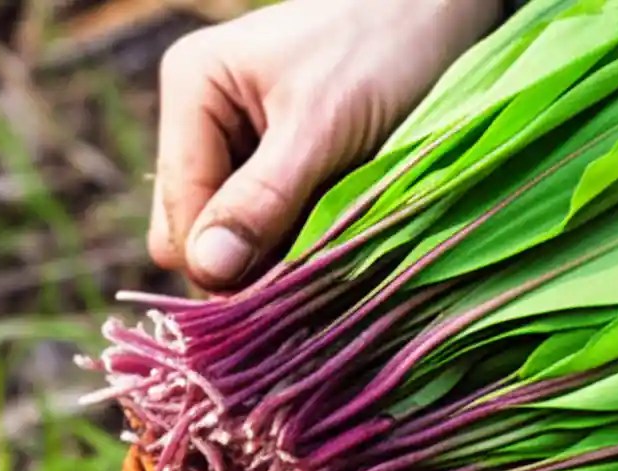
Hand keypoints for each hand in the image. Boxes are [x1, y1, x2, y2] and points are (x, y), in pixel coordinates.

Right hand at [149, 0, 499, 291]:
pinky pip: (274, 227)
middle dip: (249, 260)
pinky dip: (304, 240)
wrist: (439, 16)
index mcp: (192, 91)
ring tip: (336, 239)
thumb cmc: (382, 50)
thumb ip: (263, 199)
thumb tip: (205, 270)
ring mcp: (242, 146)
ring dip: (282, 253)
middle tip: (313, 267)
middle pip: (197, 232)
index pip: (177, 215)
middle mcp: (204, 120)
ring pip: (238, 238)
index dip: (220, 263)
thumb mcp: (320, 126)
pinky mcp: (281, 166)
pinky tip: (340, 229)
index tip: (277, 294)